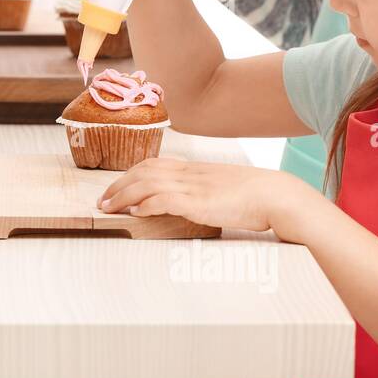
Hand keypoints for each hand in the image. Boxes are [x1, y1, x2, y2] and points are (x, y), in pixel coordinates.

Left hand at [98, 157, 312, 234]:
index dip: (129, 175)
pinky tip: (134, 213)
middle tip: (102, 201)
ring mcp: (193, 187)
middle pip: (143, 172)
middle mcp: (189, 174)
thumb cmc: (254, 195)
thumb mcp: (221, 187)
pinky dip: (145, 205)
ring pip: (147, 184)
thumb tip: (186, 201)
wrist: (276, 195)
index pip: (152, 164)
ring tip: (108, 208)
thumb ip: (201, 190)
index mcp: (194, 169)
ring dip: (123, 196)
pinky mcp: (199, 203)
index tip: (115, 188)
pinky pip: (164, 200)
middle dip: (118, 185)